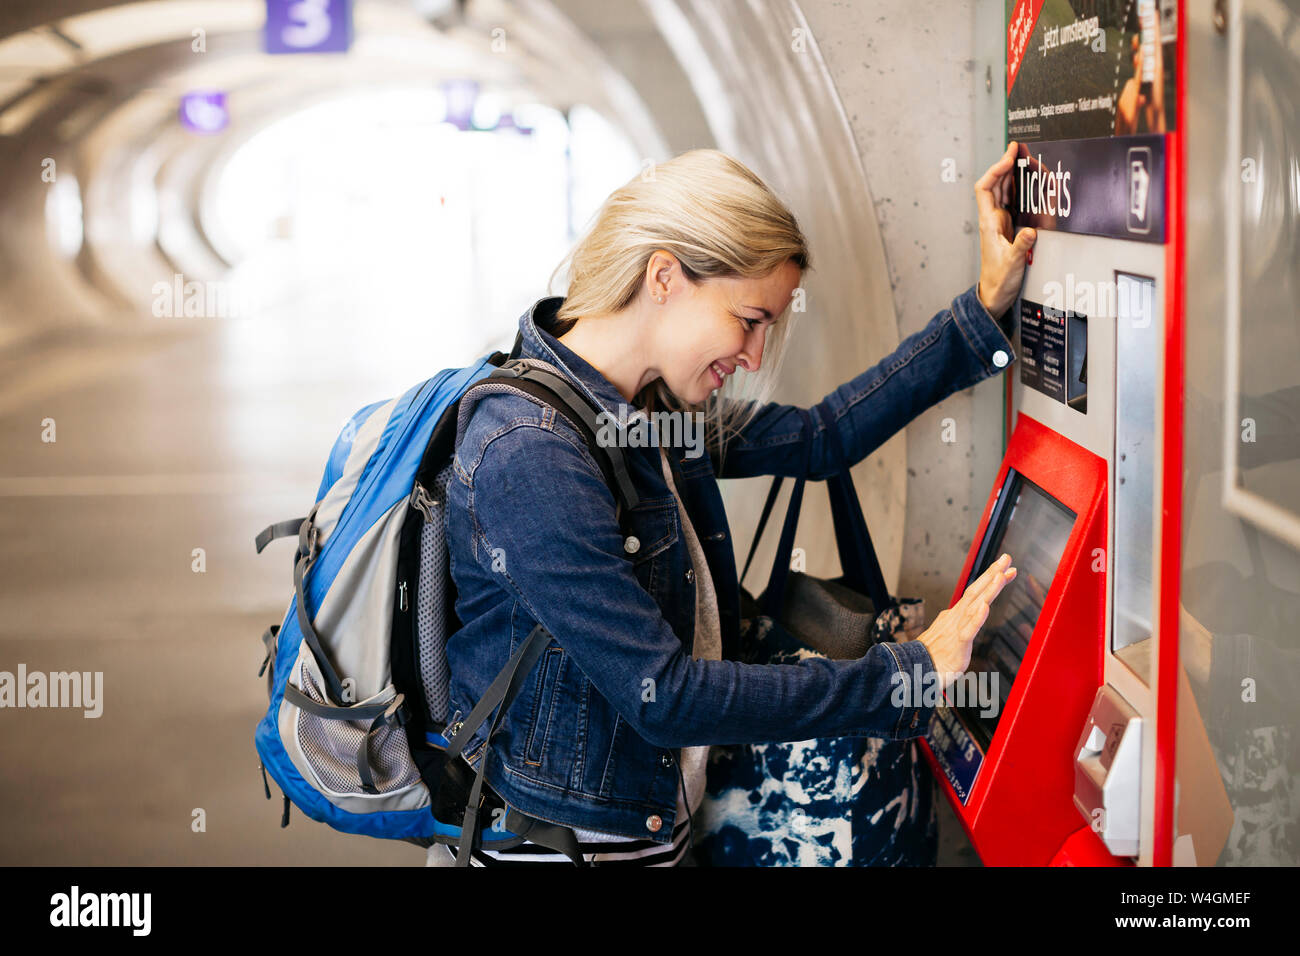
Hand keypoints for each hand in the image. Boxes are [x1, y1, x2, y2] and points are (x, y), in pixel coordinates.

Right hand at [918, 553, 1016, 678]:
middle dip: (992, 573)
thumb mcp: (949, 636)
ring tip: (1001, 575)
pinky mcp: (957, 645)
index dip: (990, 579)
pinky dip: (976, 618)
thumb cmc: (931, 657)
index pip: (976, 593)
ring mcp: (955, 629)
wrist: (912, 670)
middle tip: (1006, 558)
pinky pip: (968, 630)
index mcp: (955, 616)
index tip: (1005, 569)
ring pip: (975, 605)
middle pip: (976, 591)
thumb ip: (961, 624)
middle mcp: (956, 617)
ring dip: (989, 589)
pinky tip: (984, 607)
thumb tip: (971, 614)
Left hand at [975, 142, 1035, 318]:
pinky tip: (1027, 181)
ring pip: (1004, 190)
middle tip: (1018, 148)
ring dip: (1012, 173)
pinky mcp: (1009, 227)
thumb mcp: (1013, 263)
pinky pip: (1013, 202)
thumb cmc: (1000, 280)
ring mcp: (1000, 222)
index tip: (1010, 156)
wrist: (996, 294)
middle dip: (1006, 164)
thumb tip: (1031, 231)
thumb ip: (1021, 246)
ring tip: (1023, 158)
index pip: (985, 187)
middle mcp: (993, 219)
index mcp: (990, 222)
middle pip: (995, 184)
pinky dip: (1019, 188)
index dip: (995, 169)